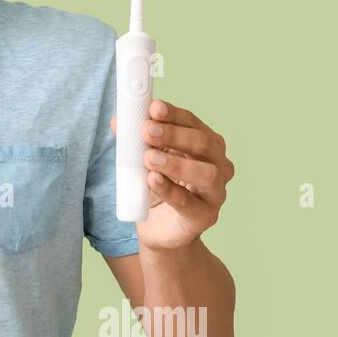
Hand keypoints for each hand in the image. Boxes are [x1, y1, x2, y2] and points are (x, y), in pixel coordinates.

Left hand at [111, 99, 232, 251]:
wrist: (160, 229)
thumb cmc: (158, 187)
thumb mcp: (144, 159)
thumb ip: (134, 140)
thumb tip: (119, 120)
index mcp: (205, 144)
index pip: (192, 123)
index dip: (173, 114)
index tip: (153, 107)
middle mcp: (218, 164)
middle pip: (203, 143)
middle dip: (173, 134)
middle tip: (146, 130)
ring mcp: (215, 192)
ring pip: (205, 173)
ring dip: (175, 163)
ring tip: (148, 158)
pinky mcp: (205, 217)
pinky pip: (189, 203)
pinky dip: (170, 190)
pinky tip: (152, 181)